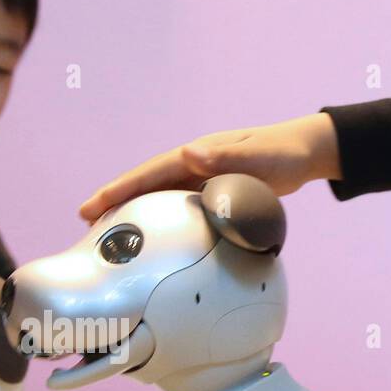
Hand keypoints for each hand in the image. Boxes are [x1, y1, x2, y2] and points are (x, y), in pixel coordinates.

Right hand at [78, 112, 341, 221]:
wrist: (306, 152)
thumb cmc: (284, 154)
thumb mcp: (258, 156)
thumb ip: (226, 156)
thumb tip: (189, 153)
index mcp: (197, 156)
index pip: (148, 174)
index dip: (118, 189)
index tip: (90, 206)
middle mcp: (194, 164)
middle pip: (146, 185)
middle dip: (115, 200)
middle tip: (85, 222)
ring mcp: (202, 177)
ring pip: (159, 196)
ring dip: (134, 211)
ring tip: (109, 232)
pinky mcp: (213, 190)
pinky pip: (179, 207)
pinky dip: (161, 220)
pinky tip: (155, 238)